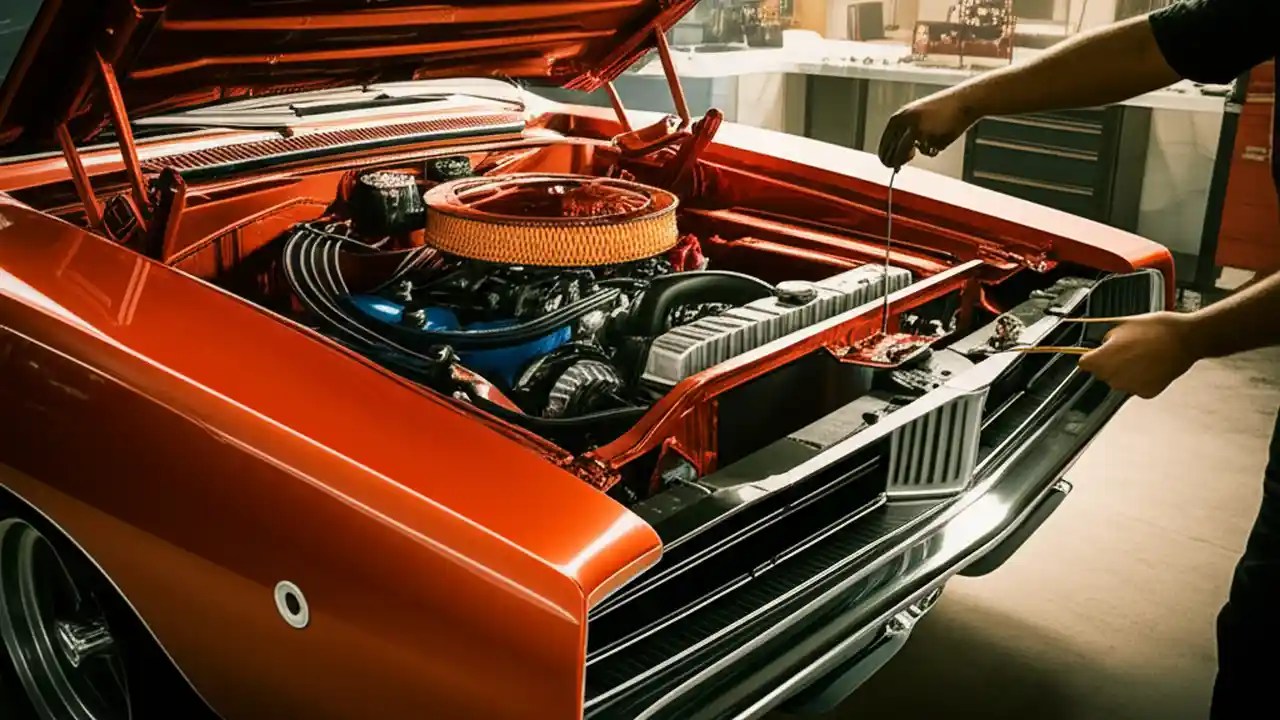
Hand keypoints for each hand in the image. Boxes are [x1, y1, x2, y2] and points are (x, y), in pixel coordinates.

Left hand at [877, 92, 977, 167]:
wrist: (964, 101)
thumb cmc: (942, 109)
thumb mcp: (917, 115)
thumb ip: (906, 130)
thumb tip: (896, 153)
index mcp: (900, 116)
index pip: (885, 140)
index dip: (884, 154)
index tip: (886, 163)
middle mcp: (906, 123)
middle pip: (893, 152)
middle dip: (894, 162)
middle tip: (896, 168)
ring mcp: (917, 131)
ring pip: (908, 154)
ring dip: (914, 154)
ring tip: (932, 138)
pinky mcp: (931, 138)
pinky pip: (929, 152)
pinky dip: (935, 148)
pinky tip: (943, 134)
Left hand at [1077, 312, 1200, 398]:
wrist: (1186, 339)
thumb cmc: (1157, 329)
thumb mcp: (1123, 324)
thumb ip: (1105, 338)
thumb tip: (1101, 345)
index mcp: (1103, 358)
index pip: (1084, 364)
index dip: (1092, 356)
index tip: (1097, 353)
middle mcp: (1113, 377)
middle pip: (1102, 373)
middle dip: (1109, 363)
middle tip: (1126, 350)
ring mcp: (1130, 387)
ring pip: (1119, 381)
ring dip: (1125, 372)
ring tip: (1143, 356)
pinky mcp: (1146, 393)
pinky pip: (1136, 387)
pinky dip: (1141, 379)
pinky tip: (1151, 366)